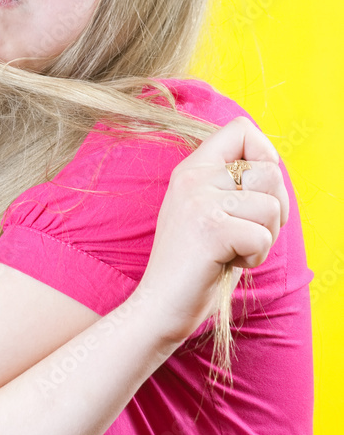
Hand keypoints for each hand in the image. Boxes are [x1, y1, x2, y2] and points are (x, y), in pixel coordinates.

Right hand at [138, 116, 288, 345]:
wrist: (158, 304)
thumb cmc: (193, 264)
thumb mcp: (208, 210)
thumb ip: (233, 185)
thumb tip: (274, 169)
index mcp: (191, 168)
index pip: (241, 129)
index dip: (264, 155)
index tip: (255, 190)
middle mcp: (193, 177)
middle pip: (270, 171)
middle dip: (275, 208)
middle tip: (247, 232)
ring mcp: (199, 201)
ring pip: (272, 206)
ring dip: (265, 236)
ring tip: (234, 249)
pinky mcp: (210, 230)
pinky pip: (262, 237)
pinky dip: (256, 257)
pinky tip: (229, 263)